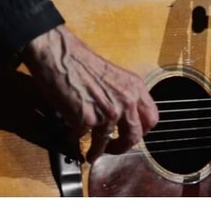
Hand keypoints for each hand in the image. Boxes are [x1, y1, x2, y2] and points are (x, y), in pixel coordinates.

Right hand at [21, 25, 158, 161]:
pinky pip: (84, 137)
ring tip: (92, 154)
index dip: (142, 131)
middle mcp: (126, 102)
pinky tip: (73, 134)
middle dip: (122, 147)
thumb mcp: (114, 76)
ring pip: (106, 142)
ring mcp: (108, 113)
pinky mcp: (87, 120)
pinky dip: (77, 137)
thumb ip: (122, 95)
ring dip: (98, 151)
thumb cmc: (80, 61)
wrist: (59, 54)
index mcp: (135, 88)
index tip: (133, 135)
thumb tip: (123, 116)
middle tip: (114, 150)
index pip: (151, 119)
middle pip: (133, 137)